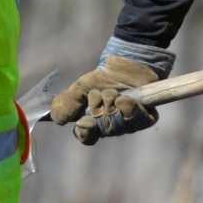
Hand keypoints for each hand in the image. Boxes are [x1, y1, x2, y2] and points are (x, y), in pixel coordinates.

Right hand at [49, 42, 171, 144]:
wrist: (126, 65)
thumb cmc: (103, 79)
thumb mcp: (81, 88)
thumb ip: (67, 102)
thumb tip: (56, 119)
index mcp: (94, 124)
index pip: (86, 137)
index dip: (86, 131)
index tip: (85, 120)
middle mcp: (111, 128)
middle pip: (104, 129)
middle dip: (101, 107)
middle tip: (104, 94)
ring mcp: (129, 125)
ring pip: (119, 124)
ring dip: (114, 103)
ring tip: (116, 92)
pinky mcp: (145, 119)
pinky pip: (136, 120)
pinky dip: (129, 107)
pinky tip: (128, 98)